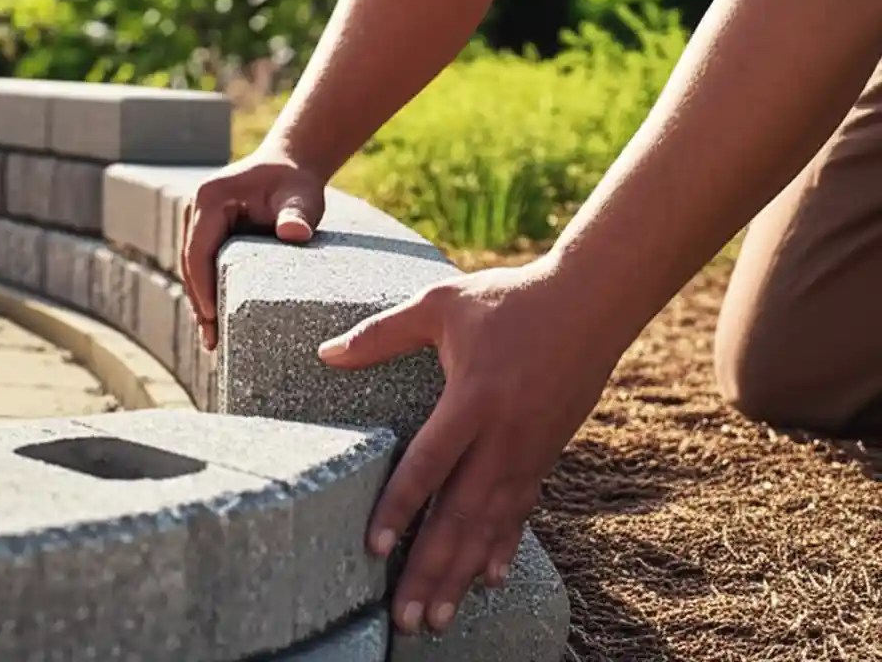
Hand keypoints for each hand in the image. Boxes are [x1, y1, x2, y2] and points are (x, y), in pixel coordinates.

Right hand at [181, 148, 326, 349]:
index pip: (198, 249)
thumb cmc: (296, 183)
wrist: (290, 165)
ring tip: (212, 340)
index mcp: (211, 198)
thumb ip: (298, 215)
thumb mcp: (301, 198)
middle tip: (211, 341)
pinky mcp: (207, 233)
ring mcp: (198, 221)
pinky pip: (203, 266)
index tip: (212, 317)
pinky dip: (208, 292)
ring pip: (193, 269)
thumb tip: (294, 234)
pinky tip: (216, 321)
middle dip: (199, 303)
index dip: (202, 286)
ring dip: (201, 302)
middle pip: (190, 264)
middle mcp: (196, 209)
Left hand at [318, 259, 619, 634]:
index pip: (429, 466)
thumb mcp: (440, 304)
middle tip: (405, 619)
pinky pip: (521, 511)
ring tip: (437, 617)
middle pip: (460, 514)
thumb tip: (325, 354)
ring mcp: (528, 450)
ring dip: (462, 574)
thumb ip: (383, 334)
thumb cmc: (509, 299)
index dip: (400, 509)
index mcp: (471, 400)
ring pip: (491, 525)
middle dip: (430, 570)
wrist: (592, 301)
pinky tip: (490, 580)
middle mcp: (502, 436)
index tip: (374, 548)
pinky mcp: (546, 454)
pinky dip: (503, 548)